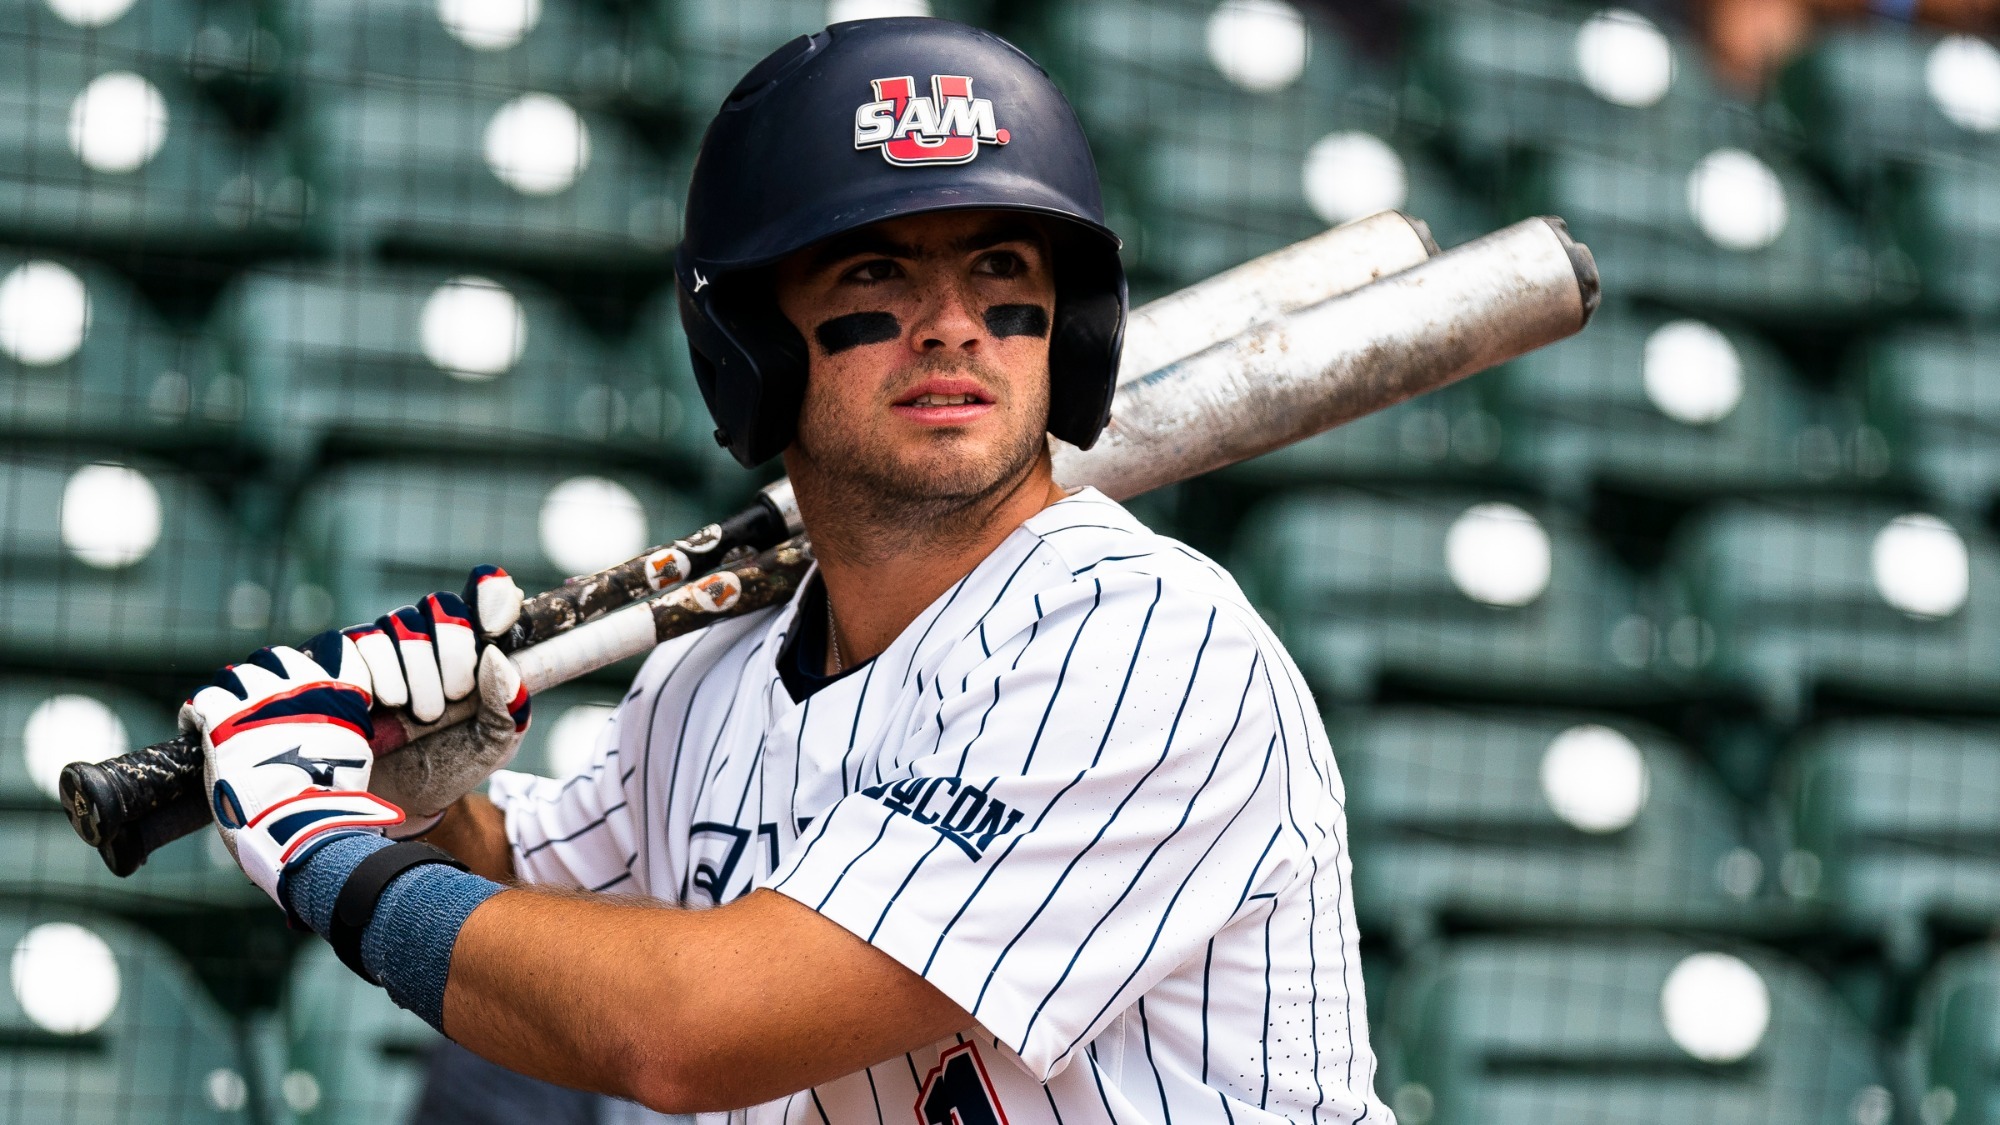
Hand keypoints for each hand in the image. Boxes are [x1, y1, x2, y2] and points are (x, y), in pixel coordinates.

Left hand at [183, 636, 402, 903]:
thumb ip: (342, 732)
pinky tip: (193, 727)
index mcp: (338, 697)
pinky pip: (203, 699)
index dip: (305, 667)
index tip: (294, 682)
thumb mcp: (354, 756)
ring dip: (229, 691)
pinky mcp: (224, 719)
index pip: (329, 651)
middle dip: (261, 677)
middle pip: (273, 659)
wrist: (304, 825)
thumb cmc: (331, 803)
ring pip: (234, 674)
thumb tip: (333, 735)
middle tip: (250, 701)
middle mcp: (300, 689)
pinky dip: (195, 713)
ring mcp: (261, 702)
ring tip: (221, 713)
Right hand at [344, 566, 530, 836]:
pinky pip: (360, 644)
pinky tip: (381, 708)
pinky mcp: (341, 660)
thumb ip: (507, 705)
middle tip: (455, 697)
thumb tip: (496, 658)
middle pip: (442, 606)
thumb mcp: (492, 745)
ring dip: (418, 675)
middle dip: (454, 652)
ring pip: (402, 624)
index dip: (492, 596)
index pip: (486, 594)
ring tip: (420, 716)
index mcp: (472, 649)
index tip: (495, 627)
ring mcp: (383, 646)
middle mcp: (427, 638)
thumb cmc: (447, 768)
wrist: (390, 805)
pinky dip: (380, 678)